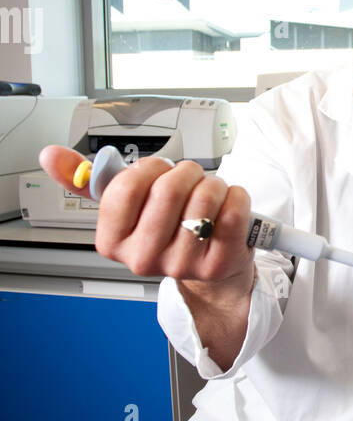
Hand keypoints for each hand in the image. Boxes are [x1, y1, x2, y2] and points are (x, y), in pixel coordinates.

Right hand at [37, 144, 255, 291]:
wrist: (206, 265)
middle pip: (168, 190)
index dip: (149, 168)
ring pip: (204, 197)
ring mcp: (181, 265)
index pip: (125, 187)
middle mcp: (143, 258)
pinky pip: (233, 212)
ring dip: (213, 183)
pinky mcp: (218, 264)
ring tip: (209, 193)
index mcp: (112, 241)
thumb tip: (49, 155)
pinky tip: (227, 205)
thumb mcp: (124, 204)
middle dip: (185, 172)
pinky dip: (236, 196)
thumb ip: (87, 178)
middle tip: (189, 179)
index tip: (157, 171)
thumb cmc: (164, 227)